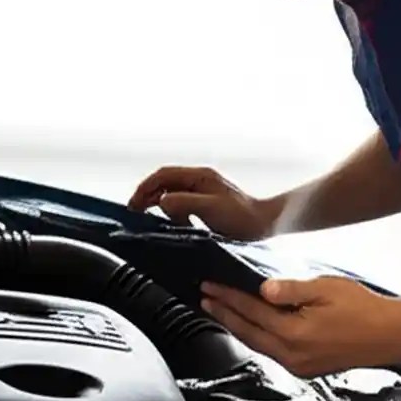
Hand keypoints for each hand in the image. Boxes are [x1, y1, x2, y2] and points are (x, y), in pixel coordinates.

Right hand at [126, 166, 275, 240]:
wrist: (267, 224)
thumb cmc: (242, 218)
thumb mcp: (211, 209)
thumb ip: (184, 203)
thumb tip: (161, 202)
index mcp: (200, 176)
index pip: (163, 175)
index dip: (145, 188)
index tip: (134, 205)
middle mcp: (200, 179)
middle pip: (165, 181)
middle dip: (148, 195)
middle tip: (136, 214)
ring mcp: (204, 190)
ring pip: (173, 192)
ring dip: (160, 204)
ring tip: (152, 220)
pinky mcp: (208, 203)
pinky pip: (183, 203)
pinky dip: (173, 212)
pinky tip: (175, 225)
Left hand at [200, 276, 400, 377]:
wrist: (390, 334)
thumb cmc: (363, 308)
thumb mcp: (325, 288)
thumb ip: (290, 290)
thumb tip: (261, 289)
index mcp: (295, 333)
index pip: (251, 311)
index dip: (228, 297)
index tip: (210, 286)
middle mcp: (293, 354)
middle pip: (247, 332)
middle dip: (223, 314)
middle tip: (205, 298)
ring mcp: (299, 365)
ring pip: (257, 344)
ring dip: (237, 326)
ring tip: (221, 311)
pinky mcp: (306, 368)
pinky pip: (271, 351)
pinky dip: (256, 337)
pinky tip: (252, 327)